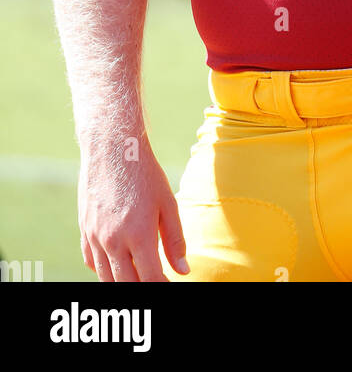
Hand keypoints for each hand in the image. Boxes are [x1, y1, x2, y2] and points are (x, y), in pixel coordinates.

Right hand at [78, 134, 188, 280]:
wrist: (112, 148)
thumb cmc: (145, 174)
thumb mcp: (168, 204)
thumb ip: (176, 240)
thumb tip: (183, 270)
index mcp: (139, 235)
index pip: (151, 279)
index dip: (162, 287)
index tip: (170, 284)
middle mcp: (114, 241)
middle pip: (127, 285)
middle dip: (143, 288)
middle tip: (155, 280)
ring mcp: (95, 237)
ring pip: (106, 278)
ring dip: (123, 282)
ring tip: (139, 275)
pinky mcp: (84, 231)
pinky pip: (91, 262)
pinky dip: (104, 270)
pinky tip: (117, 263)